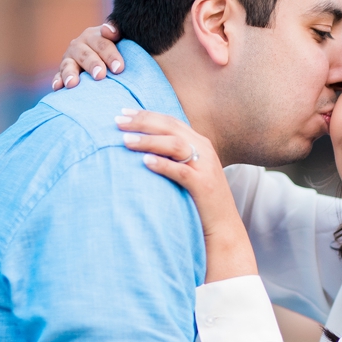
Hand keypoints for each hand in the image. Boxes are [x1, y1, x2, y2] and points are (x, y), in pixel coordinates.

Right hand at [53, 22, 124, 88]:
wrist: (103, 60)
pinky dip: (58, 81)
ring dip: (70, 73)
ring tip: (72, 83)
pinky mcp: (63, 72)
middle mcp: (79, 45)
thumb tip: (108, 30)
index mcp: (93, 35)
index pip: (102, 44)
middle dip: (92, 64)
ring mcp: (69, 59)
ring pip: (68, 65)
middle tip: (100, 75)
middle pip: (85, 55)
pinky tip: (57, 87)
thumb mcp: (119, 39)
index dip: (110, 55)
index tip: (119, 68)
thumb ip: (116, 31)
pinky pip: (58, 76)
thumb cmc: (115, 52)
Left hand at [120, 109, 256, 282]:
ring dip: (148, 141)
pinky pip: (181, 171)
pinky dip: (163, 164)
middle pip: (170, 127)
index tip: (123, 113)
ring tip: (125, 141)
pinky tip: (145, 162)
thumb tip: (143, 148)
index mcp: (200, 143)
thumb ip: (173, 156)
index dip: (147, 115)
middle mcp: (205, 150)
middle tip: (117, 122)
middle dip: (143, 122)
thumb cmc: (200, 201)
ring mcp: (206, 168)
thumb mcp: (188, 171)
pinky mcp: (204, 186)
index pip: (170, 121)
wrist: (224, 228)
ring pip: (175, 145)